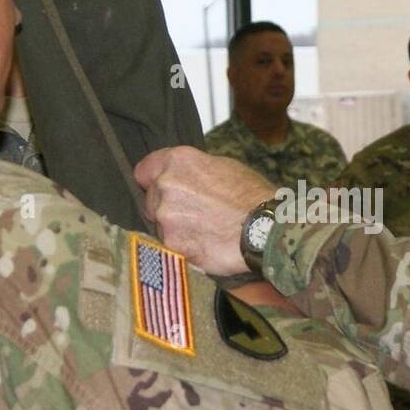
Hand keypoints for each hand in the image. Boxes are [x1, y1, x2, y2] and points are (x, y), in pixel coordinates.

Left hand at [134, 146, 274, 273]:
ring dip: (176, 230)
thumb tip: (183, 177)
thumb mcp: (224, 166)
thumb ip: (193, 170)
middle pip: (151, 201)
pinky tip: (205, 245)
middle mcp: (165, 185)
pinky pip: (170, 247)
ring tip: (204, 232)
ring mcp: (166, 217)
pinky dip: (184, 249)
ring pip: (160, 226)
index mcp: (177, 161)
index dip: (153, 182)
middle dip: (167, 208)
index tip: (161, 190)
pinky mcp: (172, 244)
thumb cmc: (252, 196)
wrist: (266, 229)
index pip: (143, 171)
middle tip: (194, 214)